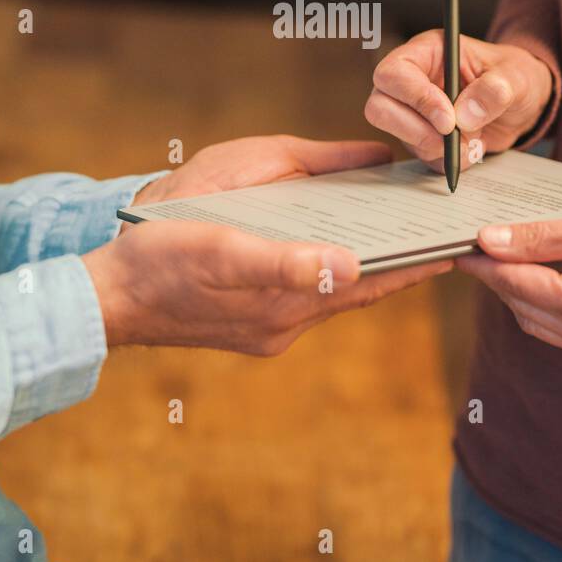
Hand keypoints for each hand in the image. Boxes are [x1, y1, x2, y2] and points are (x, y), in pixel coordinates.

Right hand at [87, 135, 451, 354]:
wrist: (103, 297)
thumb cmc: (158, 263)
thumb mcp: (222, 252)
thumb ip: (286, 264)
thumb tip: (352, 264)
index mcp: (286, 306)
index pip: (369, 284)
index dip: (413, 266)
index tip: (459, 247)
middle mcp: (283, 322)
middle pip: (358, 290)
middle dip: (400, 266)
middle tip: (444, 238)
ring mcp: (264, 323)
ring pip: (333, 290)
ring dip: (367, 268)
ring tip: (403, 240)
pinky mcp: (245, 317)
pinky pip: (304, 291)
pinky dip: (330, 270)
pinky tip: (333, 251)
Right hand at [365, 29, 552, 172]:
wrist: (522, 105)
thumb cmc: (515, 78)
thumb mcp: (517, 76)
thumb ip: (495, 89)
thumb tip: (466, 114)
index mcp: (427, 53)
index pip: (394, 73)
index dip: (415, 98)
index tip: (448, 118)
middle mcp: (412, 82)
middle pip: (379, 108)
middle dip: (415, 129)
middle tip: (452, 135)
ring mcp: (413, 113)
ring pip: (399, 137)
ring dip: (437, 146)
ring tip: (472, 137)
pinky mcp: (423, 139)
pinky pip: (423, 158)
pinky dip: (449, 160)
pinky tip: (471, 146)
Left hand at [456, 205, 561, 365]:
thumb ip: (542, 236)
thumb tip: (490, 239)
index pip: (515, 283)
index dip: (484, 263)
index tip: (459, 245)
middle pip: (521, 305)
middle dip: (497, 276)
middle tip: (479, 246)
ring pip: (536, 322)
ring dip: (517, 292)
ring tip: (506, 257)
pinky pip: (560, 331)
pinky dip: (542, 305)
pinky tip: (541, 277)